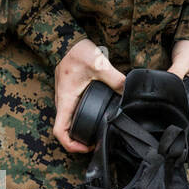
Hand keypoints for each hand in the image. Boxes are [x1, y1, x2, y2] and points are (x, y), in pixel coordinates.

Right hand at [52, 38, 124, 152]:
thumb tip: (129, 92)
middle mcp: (63, 103)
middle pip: (65, 131)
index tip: (87, 147)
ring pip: (68, 123)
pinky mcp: (71, 94)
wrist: (66, 41)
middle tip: (98, 143)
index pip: (59, 131)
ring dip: (80, 132)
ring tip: (99, 135)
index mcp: (66, 101)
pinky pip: (73, 113)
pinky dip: (81, 121)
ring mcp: (66, 99)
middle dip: (78, 142)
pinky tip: (98, 118)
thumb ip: (115, 79)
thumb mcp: (99, 65)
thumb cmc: (77, 53)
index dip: (71, 144)